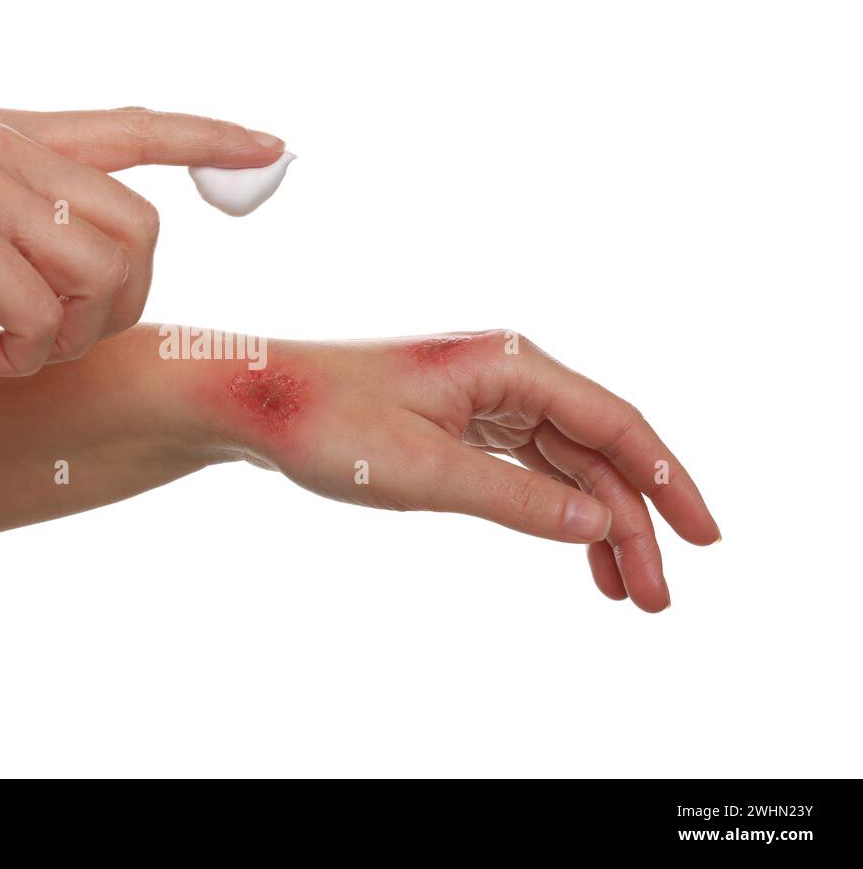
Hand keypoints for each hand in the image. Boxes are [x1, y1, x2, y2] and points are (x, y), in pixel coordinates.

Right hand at [0, 108, 284, 374]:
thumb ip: (23, 229)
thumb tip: (98, 270)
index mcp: (7, 136)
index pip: (135, 125)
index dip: (209, 136)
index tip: (271, 146)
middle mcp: (5, 146)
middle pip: (143, 231)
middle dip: (122, 305)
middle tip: (58, 342)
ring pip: (107, 273)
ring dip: (72, 337)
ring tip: (6, 351)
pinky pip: (47, 316)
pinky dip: (25, 357)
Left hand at [205, 330, 719, 611]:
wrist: (252, 401)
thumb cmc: (325, 421)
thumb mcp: (424, 471)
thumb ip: (516, 498)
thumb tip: (598, 523)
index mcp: (508, 363)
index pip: (614, 422)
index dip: (668, 482)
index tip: (705, 539)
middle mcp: (504, 372)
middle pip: (595, 448)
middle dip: (633, 521)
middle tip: (658, 596)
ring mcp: (481, 396)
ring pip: (564, 462)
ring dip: (597, 521)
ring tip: (625, 590)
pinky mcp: (457, 421)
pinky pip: (526, 465)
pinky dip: (553, 508)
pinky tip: (574, 548)